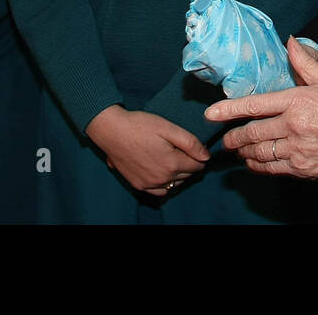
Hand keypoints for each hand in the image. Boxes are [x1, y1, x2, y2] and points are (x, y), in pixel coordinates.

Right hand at [84, 106, 209, 195]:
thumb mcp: (168, 127)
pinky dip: (165, 184)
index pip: (197, 165)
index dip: (200, 156)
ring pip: (175, 184)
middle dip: (190, 164)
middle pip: (187, 175)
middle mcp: (162, 177)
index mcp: (172, 163)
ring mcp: (149, 184)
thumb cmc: (139, 125)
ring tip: (174, 160)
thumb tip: (206, 156)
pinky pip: (159, 191)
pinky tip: (162, 173)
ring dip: (179, 175)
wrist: (111, 131)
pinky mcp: (138, 185)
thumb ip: (190, 142)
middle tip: (185, 151)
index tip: (196, 148)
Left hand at [206, 38, 317, 181]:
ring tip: (238, 151)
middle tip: (225, 140)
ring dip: (245, 153)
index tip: (211, 114)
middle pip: (253, 133)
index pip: (255, 105)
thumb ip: (306, 62)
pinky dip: (260, 167)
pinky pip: (273, 169)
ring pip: (260, 153)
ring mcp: (297, 150)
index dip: (230, 110)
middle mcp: (293, 126)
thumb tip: (291, 42)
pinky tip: (254, 164)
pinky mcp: (303, 169)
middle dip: (234, 138)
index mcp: (297, 102)